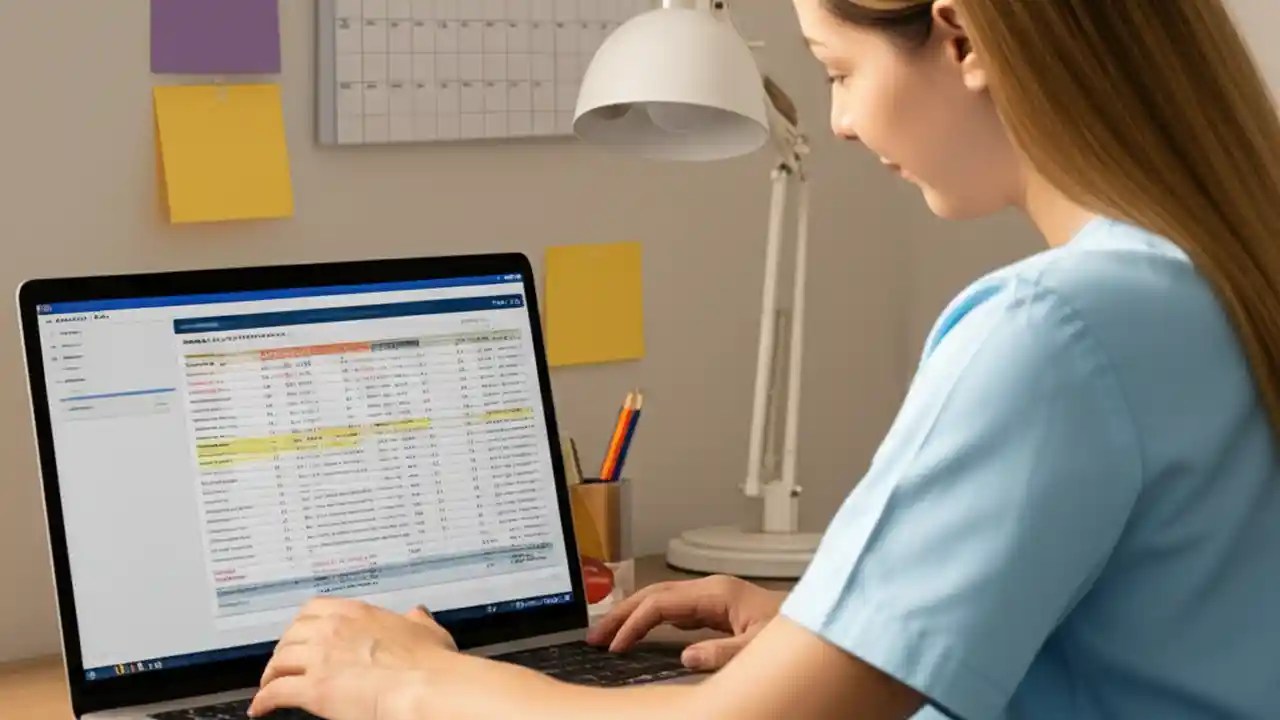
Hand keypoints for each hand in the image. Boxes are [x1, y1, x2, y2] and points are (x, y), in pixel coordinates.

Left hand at [249, 598, 457, 719]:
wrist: (423, 686)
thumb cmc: (429, 662)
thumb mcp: (427, 630)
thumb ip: (417, 620)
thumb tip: (417, 612)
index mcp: (357, 613)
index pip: (314, 609)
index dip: (302, 624)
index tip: (300, 635)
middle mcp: (332, 630)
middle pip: (290, 635)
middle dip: (283, 649)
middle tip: (283, 663)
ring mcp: (320, 658)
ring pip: (279, 661)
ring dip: (271, 674)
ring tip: (268, 685)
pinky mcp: (313, 689)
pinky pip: (276, 692)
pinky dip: (263, 701)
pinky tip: (260, 709)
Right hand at [586, 575, 784, 670]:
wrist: (820, 620)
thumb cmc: (795, 628)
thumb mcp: (760, 648)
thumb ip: (724, 653)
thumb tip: (686, 657)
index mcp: (717, 592)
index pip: (660, 604)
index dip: (633, 624)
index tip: (615, 647)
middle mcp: (710, 590)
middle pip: (653, 596)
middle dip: (621, 614)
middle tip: (593, 636)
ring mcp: (713, 597)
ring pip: (661, 601)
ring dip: (632, 616)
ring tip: (606, 635)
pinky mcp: (716, 608)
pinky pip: (674, 612)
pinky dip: (651, 621)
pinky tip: (641, 633)